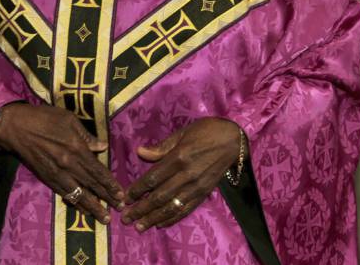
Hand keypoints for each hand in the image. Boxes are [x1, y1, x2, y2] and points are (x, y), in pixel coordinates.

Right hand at [0, 103, 124, 223]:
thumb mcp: (67, 119)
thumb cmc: (42, 118)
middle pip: (92, 185)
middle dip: (107, 198)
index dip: (110, 184)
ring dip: (92, 207)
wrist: (15, 126)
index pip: (98, 171)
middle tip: (119, 209)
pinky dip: (74, 202)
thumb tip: (101, 147)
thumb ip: (86, 135)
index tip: (121, 194)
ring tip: (103, 218)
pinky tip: (82, 208)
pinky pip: (63, 193)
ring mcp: (56, 173)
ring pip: (79, 194)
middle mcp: (68, 164)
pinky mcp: (46, 177)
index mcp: (76, 148)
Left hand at [122, 117, 242, 230]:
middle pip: (160, 197)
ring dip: (154, 218)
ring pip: (172, 207)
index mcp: (179, 158)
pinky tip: (161, 224)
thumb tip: (139, 152)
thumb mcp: (181, 134)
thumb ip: (161, 147)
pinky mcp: (204, 193)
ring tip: (140, 226)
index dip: (137, 189)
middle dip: (141, 209)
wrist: (234, 141)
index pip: (153, 178)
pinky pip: (186, 209)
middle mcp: (187, 176)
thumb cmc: (205, 132)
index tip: (124, 198)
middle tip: (125, 218)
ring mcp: (197, 187)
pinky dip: (173, 218)